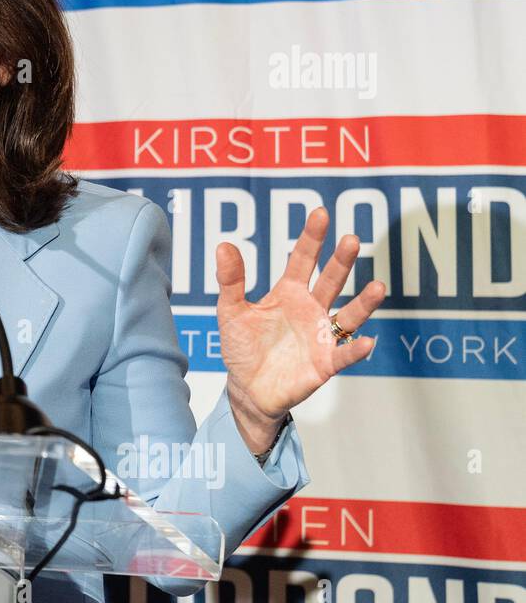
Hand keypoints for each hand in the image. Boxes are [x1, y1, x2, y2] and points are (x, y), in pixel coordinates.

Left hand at [216, 207, 384, 451]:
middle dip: (341, 261)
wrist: (247, 389)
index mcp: (289, 293)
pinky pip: (344, 355)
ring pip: (349, 315)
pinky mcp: (325, 364)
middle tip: (352, 240)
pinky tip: (366, 342)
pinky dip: (355, 350)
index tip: (320, 213)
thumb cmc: (242, 348)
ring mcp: (322, 336)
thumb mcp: (231, 311)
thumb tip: (224, 244)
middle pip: (330, 281)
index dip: (311, 238)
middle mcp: (311, 310)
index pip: (302, 260)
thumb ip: (230, 280)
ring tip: (378, 287)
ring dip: (364, 303)